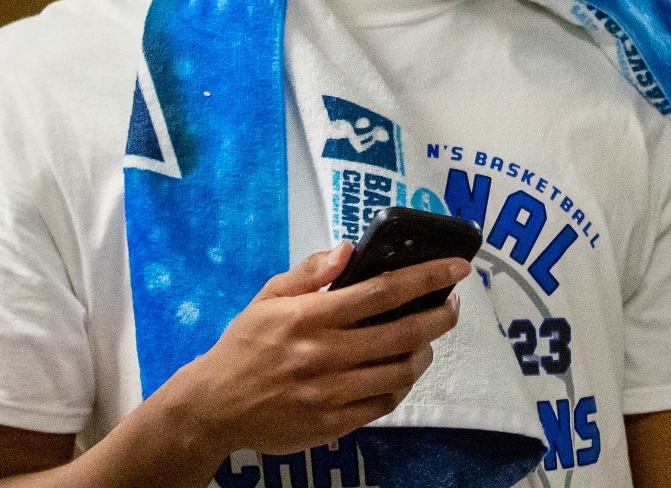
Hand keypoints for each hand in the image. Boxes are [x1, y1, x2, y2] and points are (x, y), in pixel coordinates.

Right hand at [162, 243, 466, 456]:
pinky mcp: (333, 422)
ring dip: (424, 353)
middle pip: (402, 333)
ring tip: (427, 340)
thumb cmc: (244, 345)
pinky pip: (383, 403)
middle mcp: (325, 354)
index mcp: (310, 317)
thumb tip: (347, 248)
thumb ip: (309, 272)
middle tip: (451, 306)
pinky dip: (401, 385)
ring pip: (399, 372)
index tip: (455, 268)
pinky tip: (403, 371)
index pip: (381, 292)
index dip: (425, 278)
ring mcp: (331, 392)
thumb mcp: (268, 297)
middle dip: (438, 316)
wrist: (215, 405)